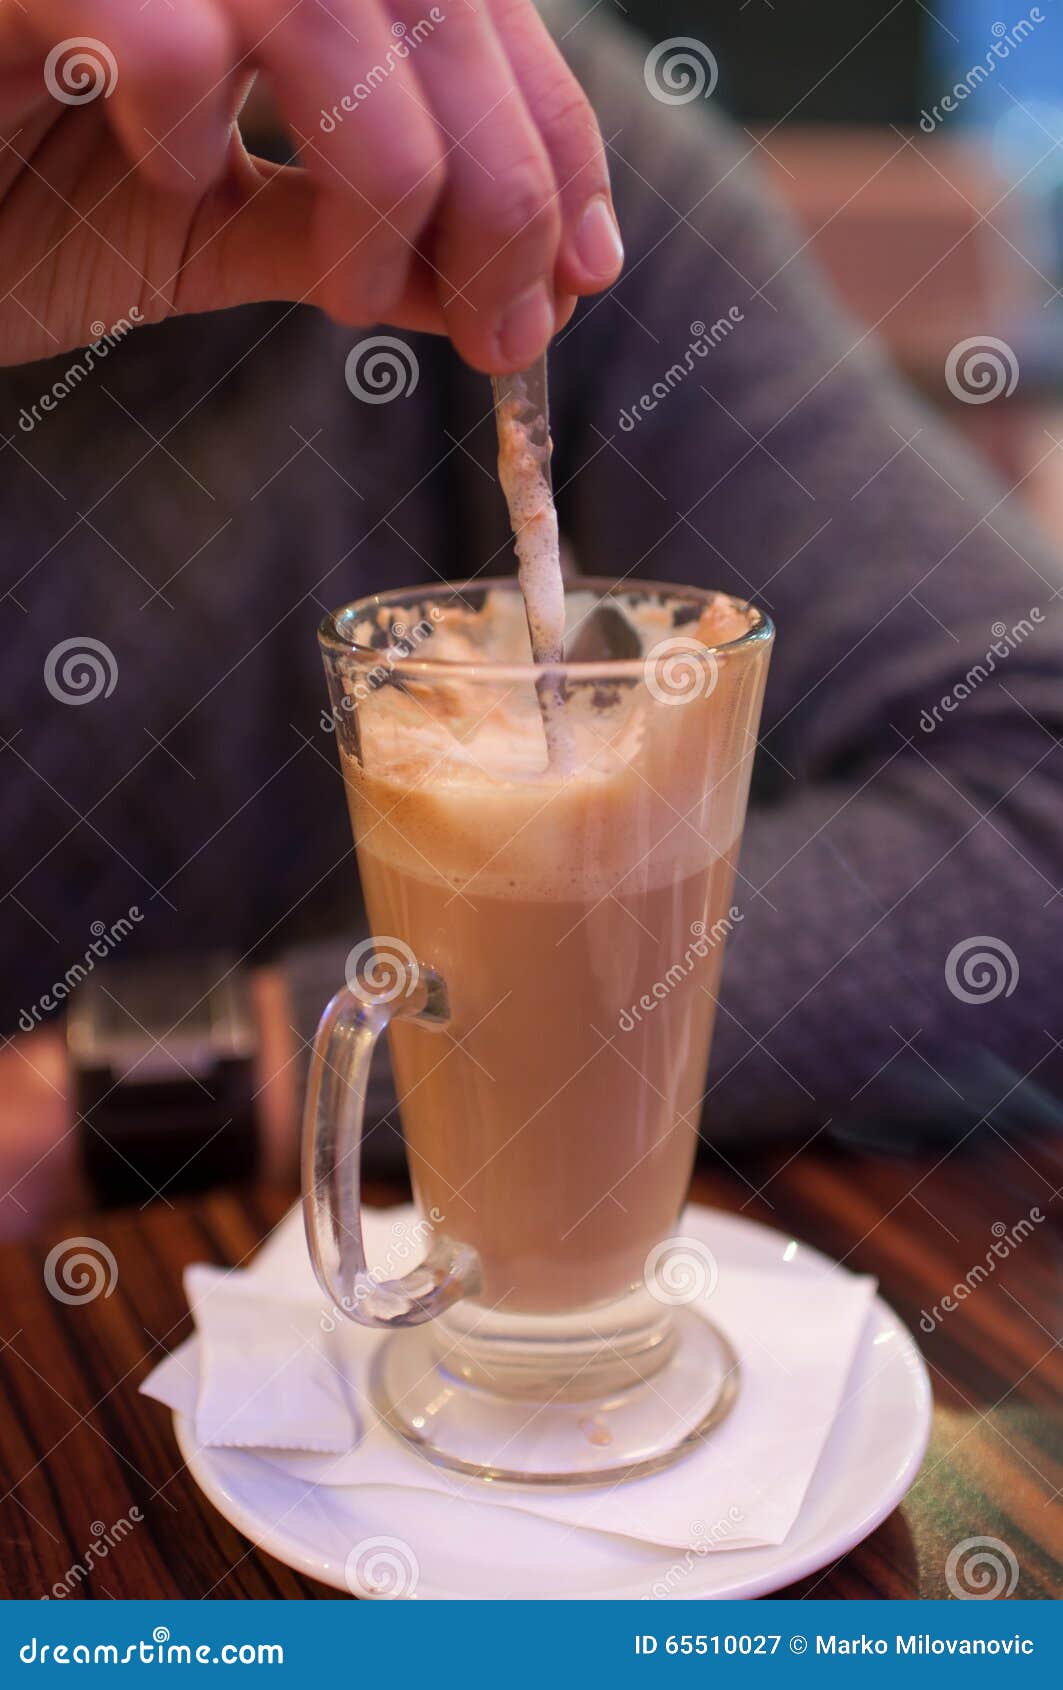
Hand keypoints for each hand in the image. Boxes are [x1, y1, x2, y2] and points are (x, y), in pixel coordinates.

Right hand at [0, 0, 621, 372]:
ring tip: (357, 291)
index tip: (588, 270)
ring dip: (388, 158)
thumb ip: (349, 235)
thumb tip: (514, 291)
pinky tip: (172, 158)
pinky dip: (183, 81)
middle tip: (514, 326)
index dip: (546, 128)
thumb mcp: (202, 229)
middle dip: (503, 172)